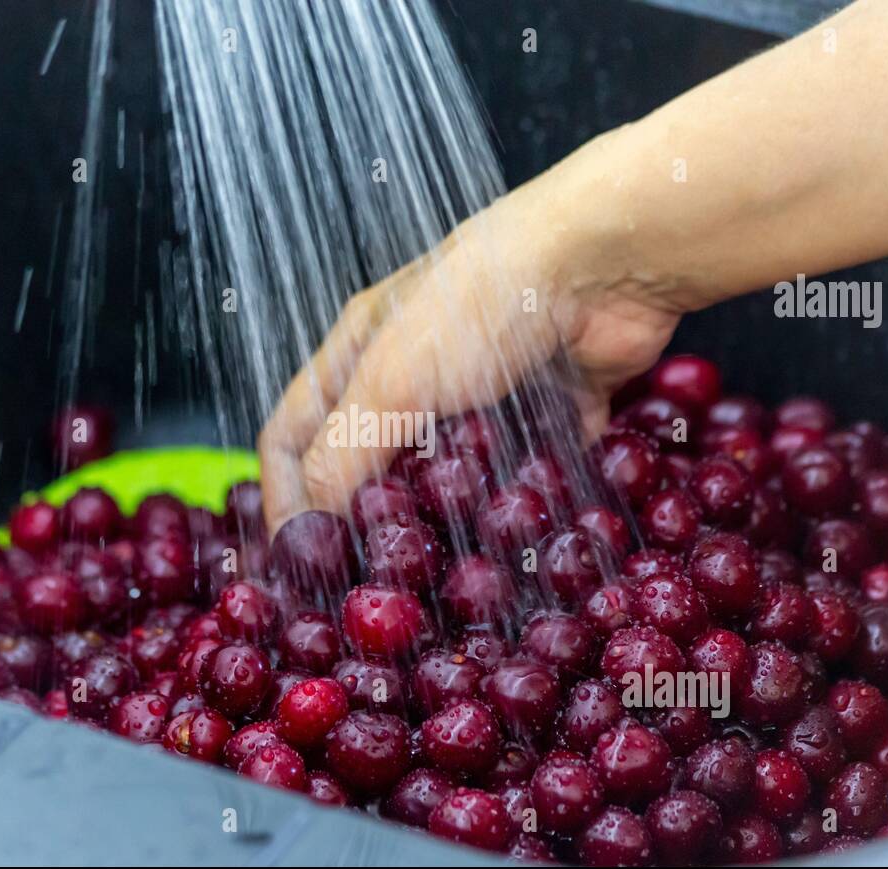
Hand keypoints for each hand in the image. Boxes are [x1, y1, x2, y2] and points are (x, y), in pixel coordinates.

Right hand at [258, 132, 683, 532]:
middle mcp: (415, 375)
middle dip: (368, 524)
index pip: (293, 436)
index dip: (284, 498)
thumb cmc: (478, 304)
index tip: (295, 562)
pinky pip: (524, 475)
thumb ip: (343, 457)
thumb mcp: (391, 382)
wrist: (603, 266)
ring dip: (447, 522)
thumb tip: (309, 529)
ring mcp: (485, 394)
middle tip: (372, 583)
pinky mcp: (551, 412)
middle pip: (371, 466)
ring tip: (446, 571)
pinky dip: (520, 507)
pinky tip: (519, 543)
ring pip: (450, 479)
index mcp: (359, 355)